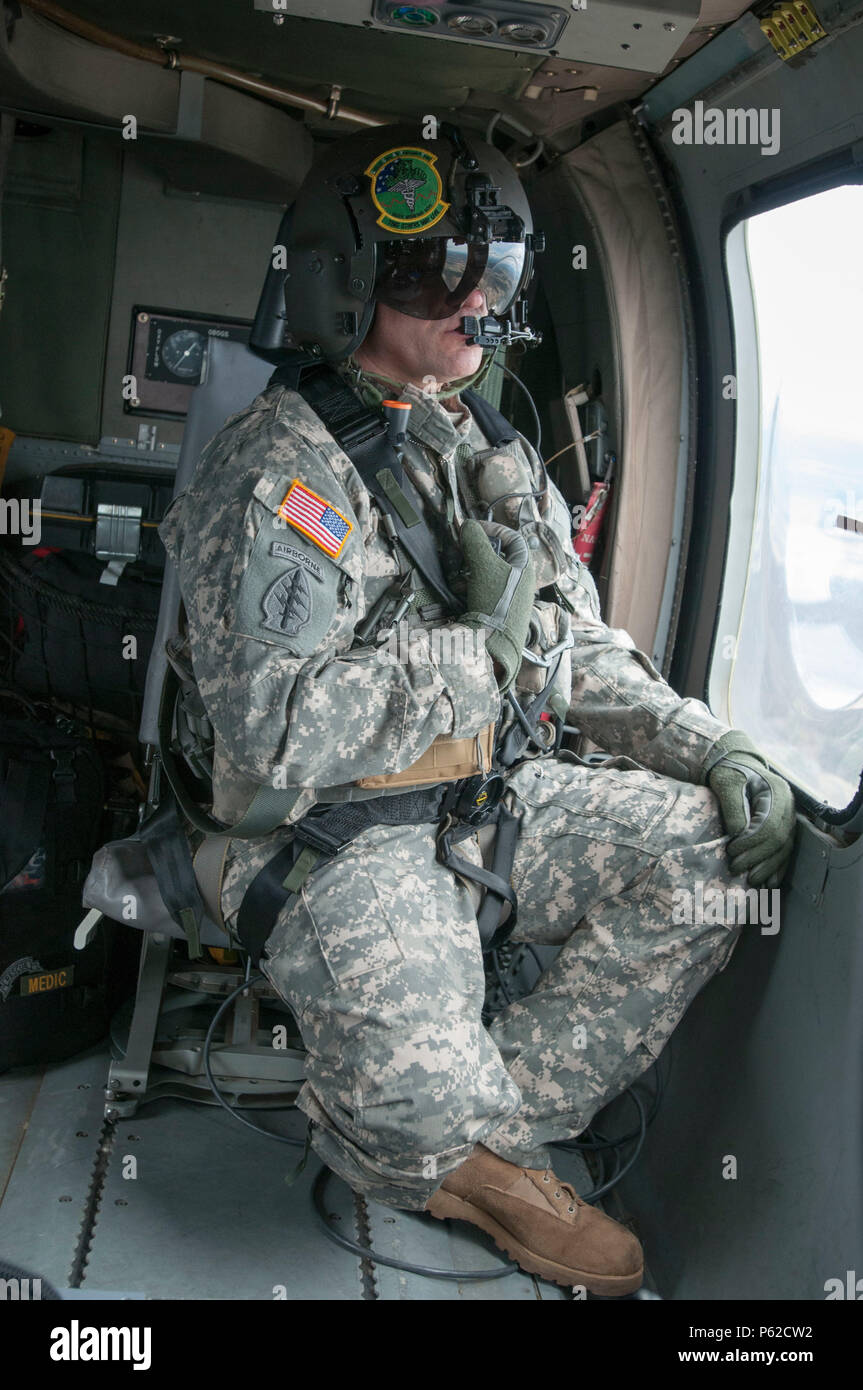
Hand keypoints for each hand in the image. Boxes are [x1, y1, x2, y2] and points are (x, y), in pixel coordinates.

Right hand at [459, 519, 534, 691]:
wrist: (493, 643)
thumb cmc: (495, 601)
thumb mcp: (484, 565)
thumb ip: (475, 541)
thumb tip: (467, 525)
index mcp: (524, 567)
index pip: (513, 538)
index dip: (494, 529)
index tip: (475, 529)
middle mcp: (519, 581)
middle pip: (496, 556)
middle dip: (475, 553)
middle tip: (461, 552)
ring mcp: (508, 596)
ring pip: (485, 573)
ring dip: (468, 571)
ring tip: (458, 576)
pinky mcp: (496, 609)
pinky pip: (481, 590)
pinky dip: (469, 587)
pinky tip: (460, 591)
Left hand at [707, 734, 795, 887]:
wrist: (737, 767)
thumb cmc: (730, 774)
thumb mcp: (727, 784)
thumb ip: (733, 808)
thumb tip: (738, 835)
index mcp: (777, 793)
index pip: (770, 826)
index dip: (751, 842)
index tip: (731, 850)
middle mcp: (788, 807)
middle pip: (779, 840)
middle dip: (757, 858)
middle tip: (735, 868)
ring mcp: (789, 818)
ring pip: (785, 849)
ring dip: (768, 867)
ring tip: (751, 881)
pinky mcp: (785, 828)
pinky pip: (786, 852)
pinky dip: (778, 868)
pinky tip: (770, 882)